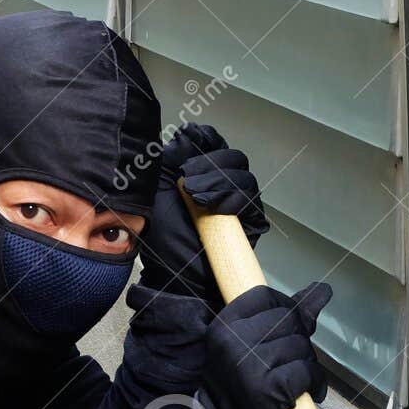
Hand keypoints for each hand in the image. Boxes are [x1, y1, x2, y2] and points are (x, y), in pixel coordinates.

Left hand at [138, 124, 268, 307]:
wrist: (172, 274)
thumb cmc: (162, 238)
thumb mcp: (156, 190)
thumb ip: (170, 159)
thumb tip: (188, 133)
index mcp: (201, 174)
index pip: (214, 144)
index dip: (206, 140)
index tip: (189, 143)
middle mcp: (223, 187)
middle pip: (234, 158)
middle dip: (211, 162)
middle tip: (187, 178)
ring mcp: (238, 205)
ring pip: (244, 177)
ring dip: (218, 181)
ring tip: (195, 196)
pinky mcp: (250, 225)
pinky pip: (252, 203)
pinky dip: (233, 199)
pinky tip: (211, 206)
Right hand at [200, 283, 330, 408]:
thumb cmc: (242, 385)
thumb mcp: (250, 345)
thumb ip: (285, 315)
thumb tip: (322, 290)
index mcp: (224, 326)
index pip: (265, 296)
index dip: (285, 309)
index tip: (287, 329)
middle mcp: (233, 343)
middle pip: (289, 319)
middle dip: (299, 341)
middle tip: (289, 363)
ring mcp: (250, 366)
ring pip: (301, 346)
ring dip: (308, 364)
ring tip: (295, 381)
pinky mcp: (270, 390)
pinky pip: (308, 371)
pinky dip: (315, 383)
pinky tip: (308, 393)